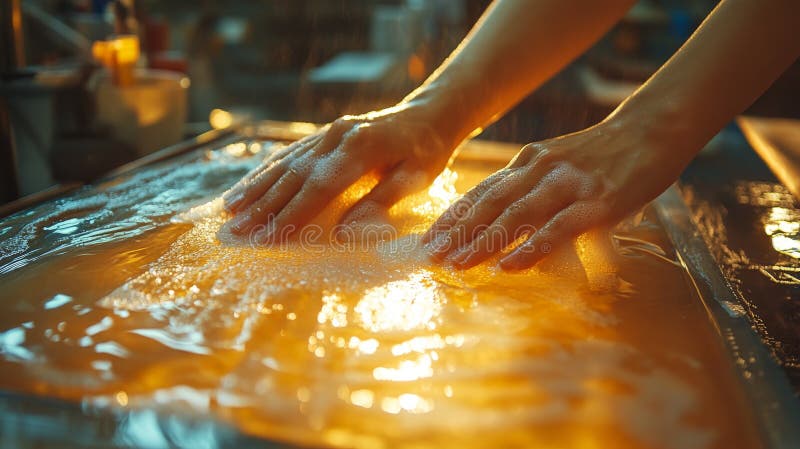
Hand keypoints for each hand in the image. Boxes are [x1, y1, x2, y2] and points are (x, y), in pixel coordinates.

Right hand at [222, 104, 456, 239]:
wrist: (429, 114)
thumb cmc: (427, 151)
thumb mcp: (415, 178)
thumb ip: (379, 201)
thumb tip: (342, 232)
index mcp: (359, 149)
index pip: (317, 189)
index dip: (291, 216)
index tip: (267, 240)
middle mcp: (336, 137)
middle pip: (292, 177)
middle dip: (262, 208)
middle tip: (234, 233)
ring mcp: (327, 133)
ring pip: (283, 164)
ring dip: (255, 189)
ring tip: (229, 212)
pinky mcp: (323, 134)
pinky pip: (288, 155)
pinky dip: (264, 172)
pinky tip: (247, 187)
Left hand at [422, 118, 693, 270]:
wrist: (652, 129)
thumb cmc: (603, 155)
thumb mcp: (558, 165)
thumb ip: (533, 190)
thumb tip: (506, 226)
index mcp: (527, 162)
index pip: (481, 192)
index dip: (453, 217)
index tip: (427, 239)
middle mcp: (540, 169)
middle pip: (489, 204)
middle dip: (457, 232)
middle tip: (430, 257)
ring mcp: (568, 184)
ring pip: (516, 215)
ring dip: (483, 242)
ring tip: (457, 265)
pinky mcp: (597, 201)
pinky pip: (558, 227)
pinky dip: (530, 247)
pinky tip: (509, 266)